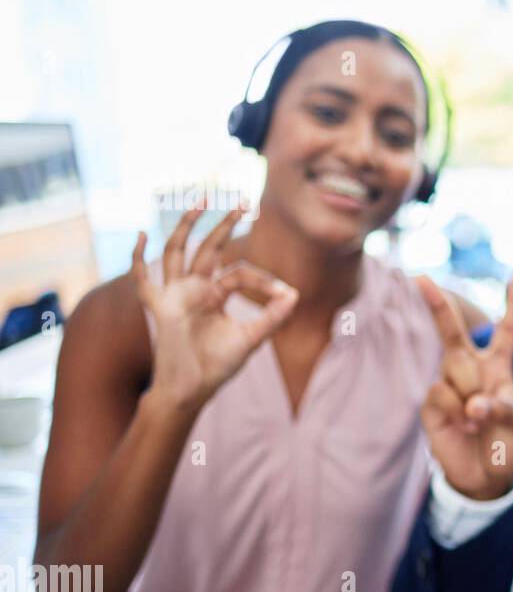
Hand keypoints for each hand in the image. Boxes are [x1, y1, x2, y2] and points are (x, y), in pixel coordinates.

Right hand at [131, 206, 297, 413]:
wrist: (191, 390)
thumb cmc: (217, 366)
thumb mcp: (250, 339)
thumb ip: (272, 318)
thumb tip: (295, 294)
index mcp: (215, 294)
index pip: (239, 272)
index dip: (264, 281)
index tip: (286, 295)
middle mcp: (194, 289)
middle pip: (209, 248)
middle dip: (225, 224)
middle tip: (244, 202)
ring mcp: (174, 295)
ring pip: (178, 251)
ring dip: (187, 226)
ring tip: (202, 200)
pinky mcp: (159, 307)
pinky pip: (142, 280)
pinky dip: (138, 258)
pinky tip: (141, 235)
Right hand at [418, 269, 512, 500]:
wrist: (487, 476)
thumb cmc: (511, 443)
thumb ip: (508, 409)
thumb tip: (475, 405)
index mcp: (500, 367)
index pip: (508, 328)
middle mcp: (471, 369)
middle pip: (453, 332)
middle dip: (437, 304)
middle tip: (420, 278)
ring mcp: (448, 385)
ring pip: (455, 368)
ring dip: (471, 393)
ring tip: (477, 420)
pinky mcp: (431, 404)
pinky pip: (441, 392)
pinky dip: (456, 410)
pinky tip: (463, 427)